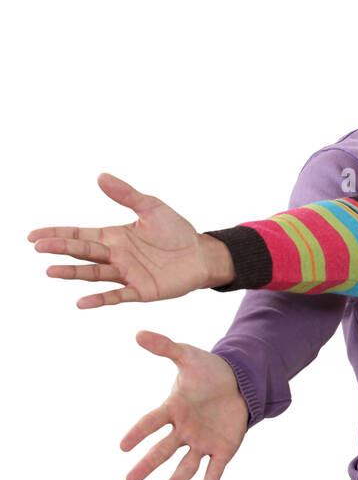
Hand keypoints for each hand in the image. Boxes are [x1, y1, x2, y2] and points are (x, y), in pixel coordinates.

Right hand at [29, 173, 232, 307]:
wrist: (202, 254)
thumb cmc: (177, 231)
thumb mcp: (152, 208)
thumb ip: (127, 195)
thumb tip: (100, 176)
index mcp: (114, 237)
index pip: (79, 235)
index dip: (57, 234)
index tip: (33, 236)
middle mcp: (115, 256)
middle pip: (83, 252)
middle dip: (60, 249)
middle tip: (38, 246)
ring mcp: (126, 274)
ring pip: (94, 273)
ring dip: (73, 272)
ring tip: (51, 271)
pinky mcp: (141, 289)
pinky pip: (117, 295)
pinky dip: (100, 299)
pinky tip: (82, 302)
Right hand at [121, 330, 248, 479]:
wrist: (240, 380)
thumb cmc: (210, 371)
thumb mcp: (188, 357)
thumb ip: (165, 347)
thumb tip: (139, 333)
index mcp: (174, 408)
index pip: (151, 422)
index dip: (138, 433)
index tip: (122, 445)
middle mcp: (184, 429)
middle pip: (163, 450)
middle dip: (147, 466)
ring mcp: (203, 441)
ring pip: (185, 466)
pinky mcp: (224, 449)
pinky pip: (214, 471)